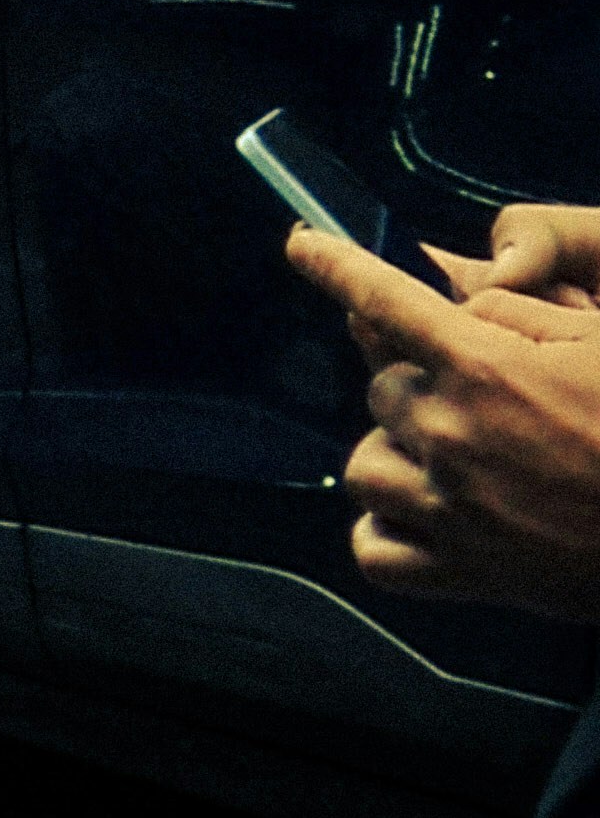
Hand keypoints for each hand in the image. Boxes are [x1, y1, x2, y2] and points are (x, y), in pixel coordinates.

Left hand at [289, 224, 599, 613]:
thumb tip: (452, 308)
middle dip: (419, 382)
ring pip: (363, 467)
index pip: (386, 302)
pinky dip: (386, 530)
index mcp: (487, 368)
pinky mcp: (462, 575)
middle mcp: (453, 436)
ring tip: (453, 454)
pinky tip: (422, 513)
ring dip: (396, 452)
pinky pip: (373, 549)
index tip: (299, 242)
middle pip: (380, 388)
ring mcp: (451, 511)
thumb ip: (518, 313)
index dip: (335, 265)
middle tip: (483, 394)